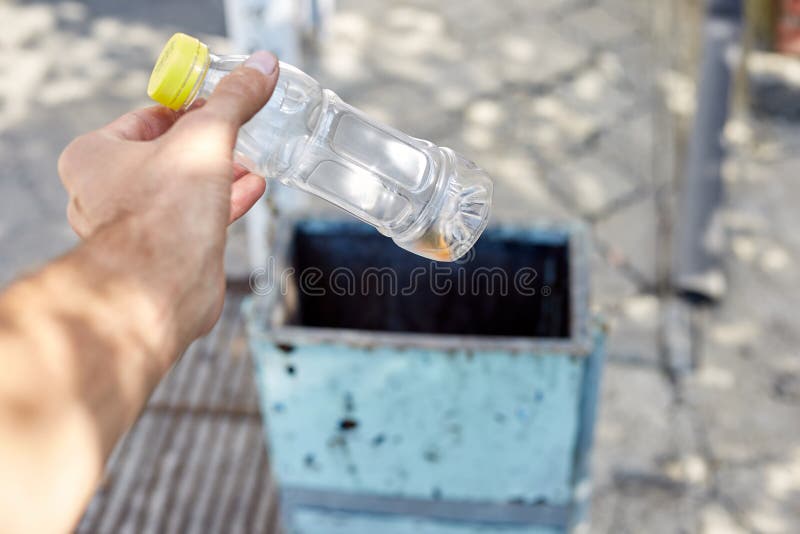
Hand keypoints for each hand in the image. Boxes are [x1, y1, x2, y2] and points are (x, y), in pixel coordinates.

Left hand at [57, 51, 278, 342]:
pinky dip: (222, 203)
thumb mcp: (207, 135)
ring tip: (251, 162)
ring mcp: (133, 226)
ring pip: (181, 190)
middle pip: (166, 154)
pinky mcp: (160, 253)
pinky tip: (252, 189)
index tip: (217, 104)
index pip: (146, 118)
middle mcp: (104, 192)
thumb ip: (234, 99)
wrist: (164, 286)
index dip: (186, 108)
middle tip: (237, 134)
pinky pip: (193, 219)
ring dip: (219, 175)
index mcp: (94, 156)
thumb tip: (260, 67)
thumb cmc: (165, 211)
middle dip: (208, 146)